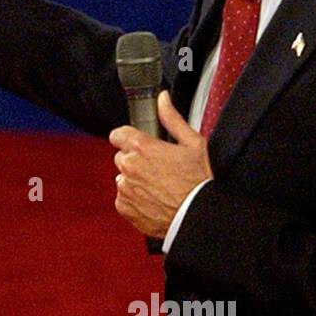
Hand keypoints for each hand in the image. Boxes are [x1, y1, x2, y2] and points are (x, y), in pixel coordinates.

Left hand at [109, 91, 212, 239]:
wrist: (196, 216)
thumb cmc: (197, 181)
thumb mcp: (192, 143)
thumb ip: (172, 118)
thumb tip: (163, 99)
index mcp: (142, 147)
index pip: (118, 134)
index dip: (128, 138)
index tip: (137, 144)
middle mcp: (129, 166)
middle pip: (122, 157)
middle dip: (135, 160)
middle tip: (157, 168)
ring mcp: (124, 187)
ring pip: (123, 178)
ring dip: (135, 180)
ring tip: (158, 186)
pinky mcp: (124, 206)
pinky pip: (123, 198)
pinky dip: (134, 199)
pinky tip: (153, 199)